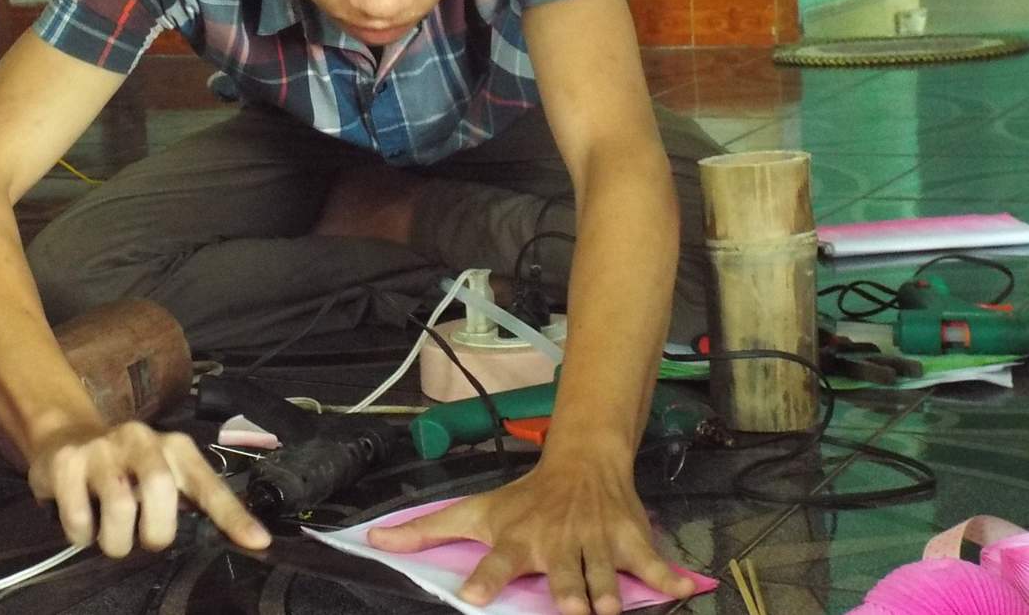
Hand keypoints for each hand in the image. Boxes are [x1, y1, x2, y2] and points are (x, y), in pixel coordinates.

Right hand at [28, 420, 271, 557]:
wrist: (67, 436)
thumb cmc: (126, 466)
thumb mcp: (163, 474)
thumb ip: (192, 501)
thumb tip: (236, 537)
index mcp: (175, 448)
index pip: (208, 484)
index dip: (232, 515)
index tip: (257, 542)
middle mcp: (142, 440)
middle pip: (161, 492)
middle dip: (156, 532)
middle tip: (146, 538)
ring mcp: (103, 449)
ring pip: (120, 509)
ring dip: (117, 542)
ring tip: (113, 536)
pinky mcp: (67, 463)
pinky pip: (79, 519)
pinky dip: (82, 536)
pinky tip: (85, 525)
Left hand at [366, 455, 695, 614]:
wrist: (581, 460)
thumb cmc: (523, 497)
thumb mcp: (474, 511)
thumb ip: (426, 531)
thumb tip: (373, 541)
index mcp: (517, 540)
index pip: (498, 561)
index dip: (487, 578)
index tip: (476, 597)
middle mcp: (556, 542)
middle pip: (562, 577)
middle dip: (567, 594)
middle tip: (570, 612)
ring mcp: (595, 542)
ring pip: (604, 576)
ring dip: (609, 595)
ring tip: (610, 611)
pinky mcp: (629, 539)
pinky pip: (652, 562)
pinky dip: (669, 575)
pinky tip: (687, 588)